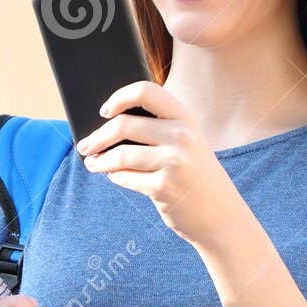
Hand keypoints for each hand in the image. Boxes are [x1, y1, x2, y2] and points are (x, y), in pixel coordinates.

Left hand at [75, 80, 240, 249]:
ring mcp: (174, 162)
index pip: (146, 91)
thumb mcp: (186, 144)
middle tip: (84, 145)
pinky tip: (111, 175)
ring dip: (99, 160)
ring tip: (91, 163)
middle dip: (97, 137)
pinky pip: (125, 178)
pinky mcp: (164, 187)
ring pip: (119, 155)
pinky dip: (114, 177)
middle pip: (123, 125)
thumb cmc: (195, 175)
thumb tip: (106, 124)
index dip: (119, 97)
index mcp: (185, 117)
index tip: (104, 110)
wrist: (222, 215)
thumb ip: (157, 129)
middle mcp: (182, 135)